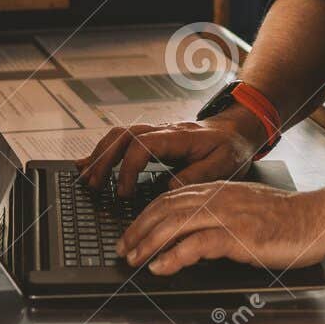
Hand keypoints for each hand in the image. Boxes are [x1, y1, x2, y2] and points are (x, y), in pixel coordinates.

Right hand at [77, 110, 266, 195]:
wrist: (238, 130)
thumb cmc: (231, 148)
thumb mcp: (223, 164)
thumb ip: (197, 176)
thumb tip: (168, 189)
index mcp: (178, 137)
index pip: (141, 145)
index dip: (127, 169)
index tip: (124, 193)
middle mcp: (163, 131)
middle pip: (123, 136)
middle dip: (104, 160)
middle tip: (93, 185)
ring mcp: (157, 133)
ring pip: (120, 135)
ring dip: (100, 155)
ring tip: (86, 178)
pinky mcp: (154, 139)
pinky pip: (124, 139)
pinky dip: (104, 151)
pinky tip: (90, 163)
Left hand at [118, 182, 324, 274]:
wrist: (316, 219)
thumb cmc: (285, 220)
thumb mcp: (245, 209)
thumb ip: (219, 215)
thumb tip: (191, 234)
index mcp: (218, 190)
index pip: (170, 198)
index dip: (145, 216)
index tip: (131, 234)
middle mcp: (218, 198)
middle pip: (165, 209)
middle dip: (138, 230)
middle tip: (123, 250)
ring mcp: (227, 215)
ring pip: (174, 224)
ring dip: (148, 243)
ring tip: (134, 260)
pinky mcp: (237, 236)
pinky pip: (197, 244)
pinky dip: (173, 256)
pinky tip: (160, 267)